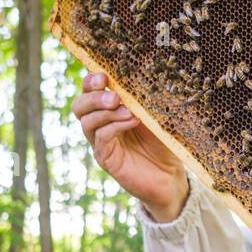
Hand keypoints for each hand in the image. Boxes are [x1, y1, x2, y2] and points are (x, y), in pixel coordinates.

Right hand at [70, 71, 187, 221]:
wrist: (171, 175)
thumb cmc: (164, 141)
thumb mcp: (157, 115)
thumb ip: (146, 98)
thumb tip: (146, 76)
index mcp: (109, 108)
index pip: (90, 90)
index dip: (92, 81)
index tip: (104, 76)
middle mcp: (100, 123)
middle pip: (80, 105)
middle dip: (93, 96)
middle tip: (114, 97)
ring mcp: (100, 141)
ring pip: (87, 121)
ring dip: (105, 112)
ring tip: (128, 111)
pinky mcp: (105, 158)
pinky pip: (100, 138)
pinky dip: (114, 126)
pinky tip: (131, 121)